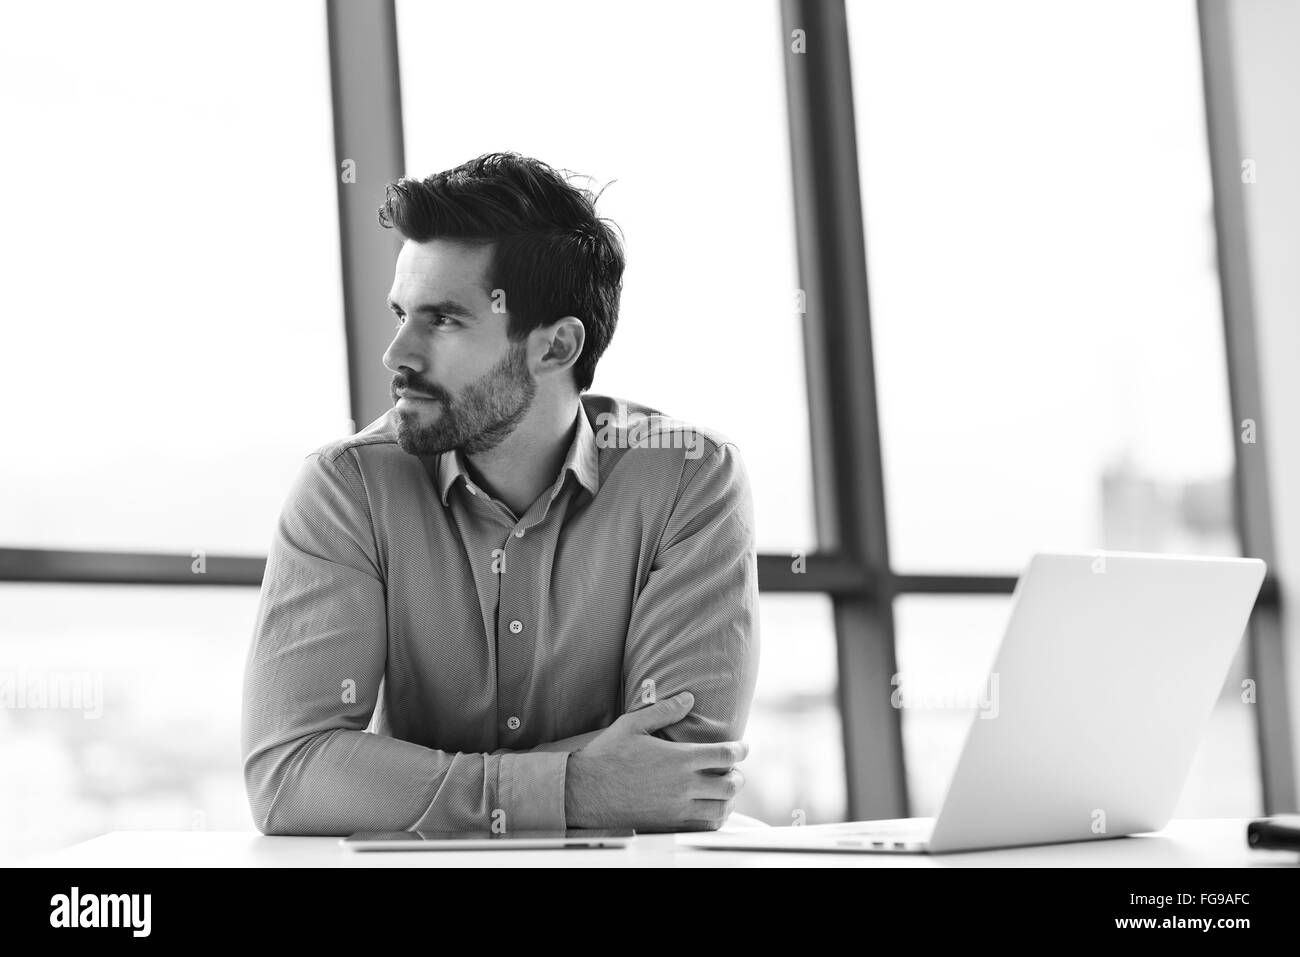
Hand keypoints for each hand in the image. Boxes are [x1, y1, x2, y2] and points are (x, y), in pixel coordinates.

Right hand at [564, 691, 747, 831]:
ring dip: (729, 800)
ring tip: (726, 792)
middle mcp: (683, 786)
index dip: (740, 750)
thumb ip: (664, 711)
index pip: (724, 755)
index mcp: (679, 759)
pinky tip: (710, 811)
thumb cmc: (606, 756)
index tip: (743, 747)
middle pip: (730, 785)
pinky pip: (703, 827)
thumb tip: (688, 699)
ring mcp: (677, 809)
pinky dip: (714, 819)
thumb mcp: (633, 724)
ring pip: (721, 809)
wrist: (584, 792)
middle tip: (734, 771)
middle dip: (737, 776)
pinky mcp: (669, 825)